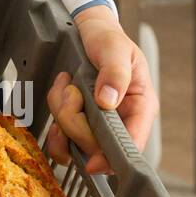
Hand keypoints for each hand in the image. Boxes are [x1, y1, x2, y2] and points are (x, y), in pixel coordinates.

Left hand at [46, 4, 156, 176]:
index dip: (112, 158)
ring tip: (65, 87)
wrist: (90, 33)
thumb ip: (115, 73)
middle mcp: (122, 121)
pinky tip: (58, 98)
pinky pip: (63, 138)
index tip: (92, 163)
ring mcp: (100, 125)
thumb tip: (108, 101)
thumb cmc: (109, 40)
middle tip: (71, 91)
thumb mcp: (115, 50)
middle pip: (96, 145)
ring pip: (75, 142)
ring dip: (61, 115)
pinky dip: (54, 121)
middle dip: (74, 120)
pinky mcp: (81, 124)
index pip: (133, 144)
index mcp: (140, 108)